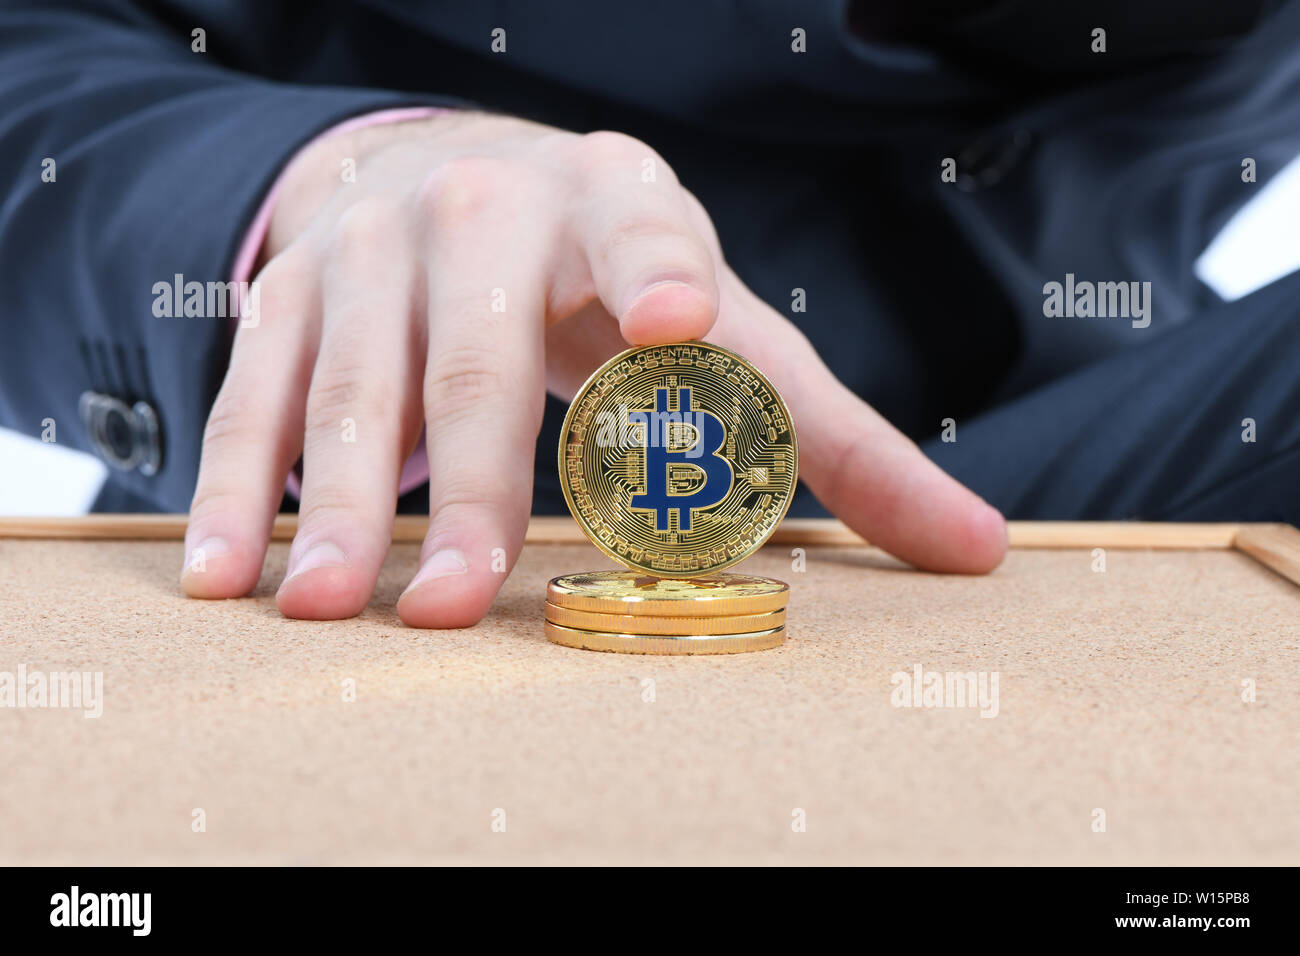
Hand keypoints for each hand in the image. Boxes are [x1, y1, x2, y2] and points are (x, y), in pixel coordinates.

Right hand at [182, 112, 1005, 625]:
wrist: (452, 175)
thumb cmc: (615, 273)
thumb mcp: (726, 327)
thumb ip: (835, 440)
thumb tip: (981, 549)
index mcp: (619, 202)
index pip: (646, 231)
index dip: (656, 269)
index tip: (669, 322)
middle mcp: (487, 206)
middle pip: (481, 354)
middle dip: (475, 483)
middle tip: (454, 605)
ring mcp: (374, 247)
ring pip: (353, 383)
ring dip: (338, 503)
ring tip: (330, 610)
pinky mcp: (289, 292)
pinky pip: (253, 397)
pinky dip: (242, 489)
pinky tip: (232, 579)